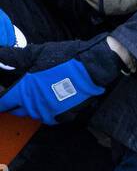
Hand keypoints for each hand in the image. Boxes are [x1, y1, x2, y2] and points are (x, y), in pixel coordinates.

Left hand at [0, 36, 121, 125]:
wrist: (93, 68)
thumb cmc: (66, 59)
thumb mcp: (38, 53)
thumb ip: (15, 57)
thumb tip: (0, 55)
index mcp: (24, 91)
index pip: (4, 102)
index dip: (1, 98)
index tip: (3, 93)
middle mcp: (33, 106)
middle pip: (16, 110)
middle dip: (15, 102)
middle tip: (20, 92)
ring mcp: (48, 113)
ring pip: (32, 113)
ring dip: (31, 106)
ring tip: (38, 93)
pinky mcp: (62, 117)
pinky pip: (48, 116)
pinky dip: (46, 109)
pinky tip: (51, 98)